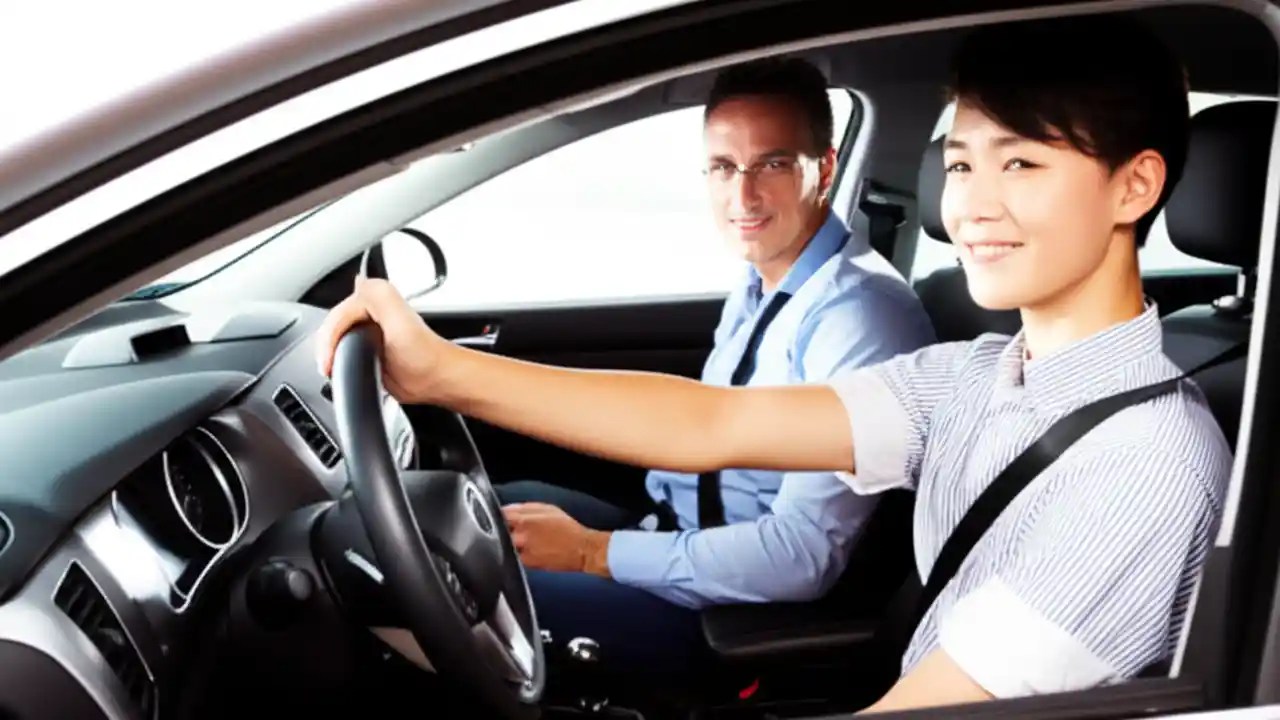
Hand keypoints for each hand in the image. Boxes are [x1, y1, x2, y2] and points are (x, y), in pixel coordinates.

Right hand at [315, 277, 448, 402]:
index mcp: (375, 294)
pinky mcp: (364, 344)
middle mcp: (368, 307)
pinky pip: (338, 349)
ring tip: (333, 369)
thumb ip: (376, 297)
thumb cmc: (423, 355)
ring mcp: (365, 327)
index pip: (336, 314)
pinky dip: (335, 360)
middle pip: (330, 325)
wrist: (432, 379)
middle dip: (326, 347)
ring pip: (331, 337)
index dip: (329, 338)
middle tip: (329, 366)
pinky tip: (339, 369)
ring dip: (329, 354)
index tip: (329, 360)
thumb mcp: (399, 318)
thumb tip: (355, 284)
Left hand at [502, 502, 611, 575]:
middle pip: (500, 531)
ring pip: (506, 544)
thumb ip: (525, 508)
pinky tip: (529, 549)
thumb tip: (508, 509)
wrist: (580, 549)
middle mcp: (520, 537)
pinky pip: (515, 556)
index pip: (500, 515)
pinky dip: (518, 551)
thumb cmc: (568, 528)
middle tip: (514, 528)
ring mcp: (522, 551)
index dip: (500, 514)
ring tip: (525, 539)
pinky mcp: (527, 564)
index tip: (502, 515)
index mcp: (524, 520)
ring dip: (511, 540)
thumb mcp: (548, 509)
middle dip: (505, 528)